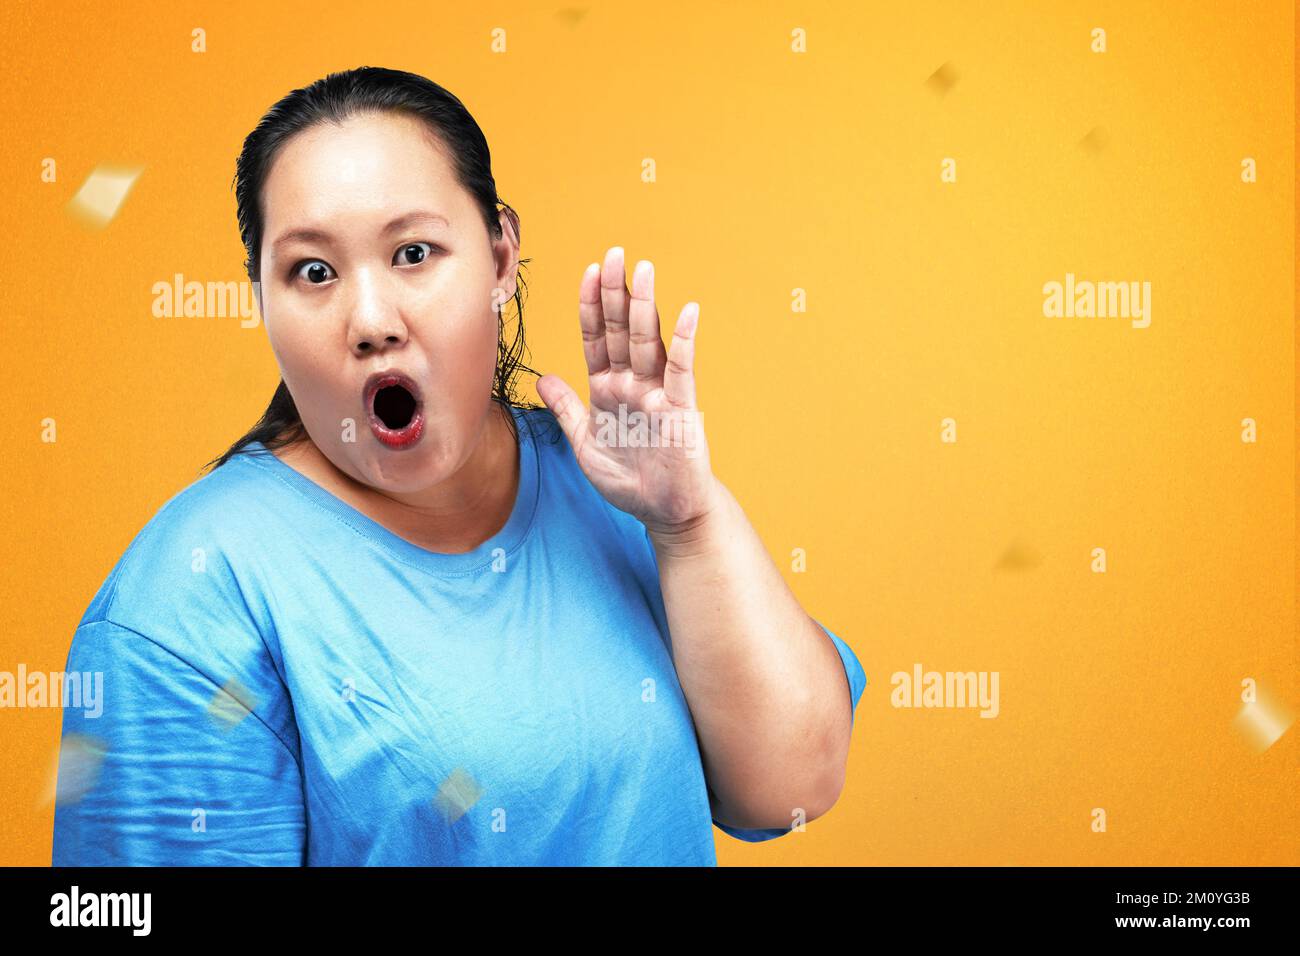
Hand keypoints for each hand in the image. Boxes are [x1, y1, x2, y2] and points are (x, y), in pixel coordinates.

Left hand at [536, 246, 718, 536]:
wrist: (665, 512)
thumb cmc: (629, 483)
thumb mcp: (585, 446)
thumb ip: (567, 410)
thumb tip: (543, 379)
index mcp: (606, 390)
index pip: (595, 338)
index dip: (590, 306)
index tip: (589, 272)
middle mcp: (632, 384)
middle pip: (621, 329)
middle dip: (615, 292)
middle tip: (614, 254)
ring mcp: (657, 392)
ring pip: (647, 341)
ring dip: (644, 305)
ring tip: (642, 269)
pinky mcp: (680, 408)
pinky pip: (681, 369)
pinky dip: (684, 340)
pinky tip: (687, 312)